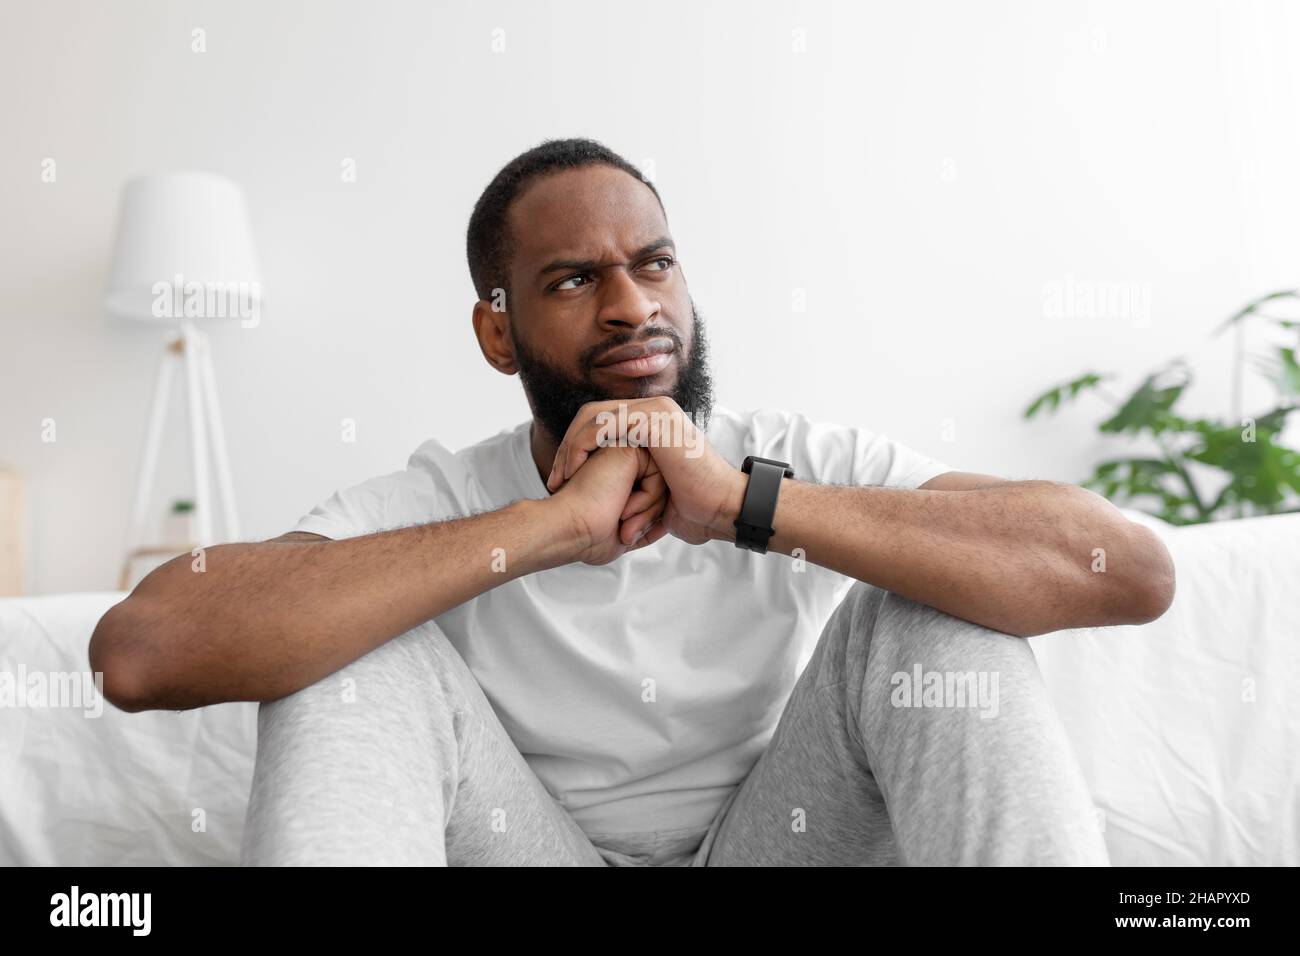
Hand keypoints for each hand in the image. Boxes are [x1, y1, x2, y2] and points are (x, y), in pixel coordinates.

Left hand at [545, 397, 746, 545]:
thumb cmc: (694, 507)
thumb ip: (634, 481)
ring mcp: (655, 410)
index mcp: (653, 422)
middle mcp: (654, 410)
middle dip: (568, 448)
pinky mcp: (654, 418)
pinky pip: (604, 424)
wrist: (721, 509)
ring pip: (593, 417)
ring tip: (560, 479)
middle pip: (591, 415)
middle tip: (554, 481)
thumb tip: (615, 496)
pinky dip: (583, 445)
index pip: (600, 421)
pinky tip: (574, 469)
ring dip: (571, 449)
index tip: (562, 480)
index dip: (576, 448)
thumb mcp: (654, 490)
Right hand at [548, 443, 668, 564]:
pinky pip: (658, 474)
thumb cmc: (589, 537)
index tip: (624, 538)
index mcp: (615, 480)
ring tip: (621, 520)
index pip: (654, 499)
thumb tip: (666, 523)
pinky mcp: (626, 447)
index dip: (647, 523)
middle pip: (662, 489)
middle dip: (649, 517)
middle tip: (625, 533)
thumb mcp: (624, 532)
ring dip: (647, 511)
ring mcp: (622, 453)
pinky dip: (647, 499)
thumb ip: (644, 522)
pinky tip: (622, 506)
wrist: (570, 528)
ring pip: (663, 482)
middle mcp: (618, 464)